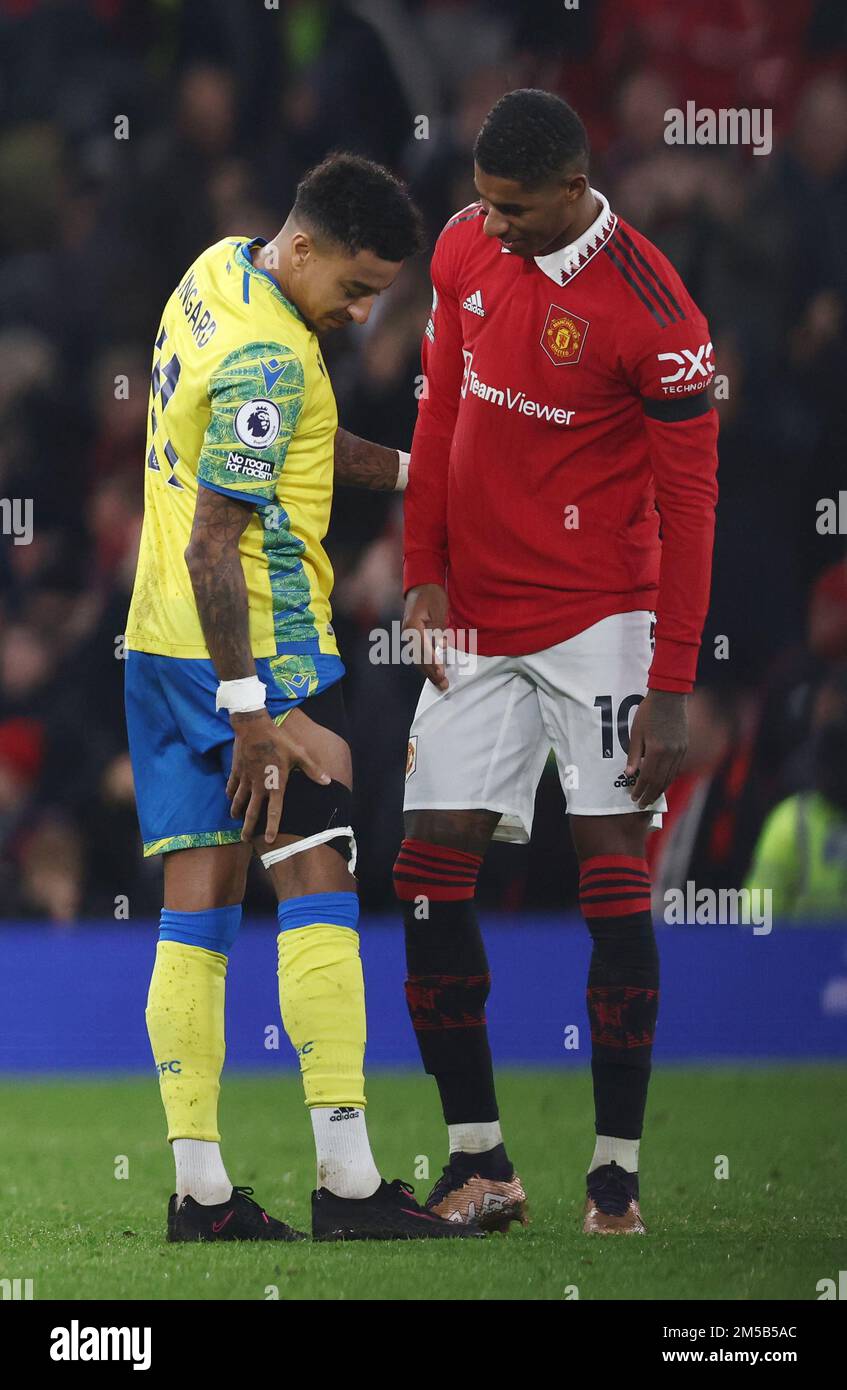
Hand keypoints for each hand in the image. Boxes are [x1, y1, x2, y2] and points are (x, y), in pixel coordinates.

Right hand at [227, 706, 330, 842]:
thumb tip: (327, 781)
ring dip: (237, 812)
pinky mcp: (236, 771)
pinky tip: (230, 799)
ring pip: (239, 801)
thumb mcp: (299, 753)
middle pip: (251, 812)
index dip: (272, 827)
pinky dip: (230, 794)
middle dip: (248, 828)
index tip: (269, 841)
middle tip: (245, 839)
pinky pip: (232, 786)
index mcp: (275, 784)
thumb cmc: (278, 740)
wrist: (253, 726)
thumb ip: (312, 770)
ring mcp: (245, 779)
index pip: (274, 811)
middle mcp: (258, 786)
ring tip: (235, 820)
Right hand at [402, 583, 449, 690]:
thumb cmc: (432, 594)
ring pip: (418, 658)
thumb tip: (442, 645)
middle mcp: (408, 632)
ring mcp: (409, 636)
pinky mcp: (414, 637)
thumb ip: (439, 629)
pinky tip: (436, 674)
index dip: (432, 661)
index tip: (441, 672)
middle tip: (443, 684)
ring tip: (441, 684)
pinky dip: (428, 665)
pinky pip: (420, 654)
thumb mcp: (439, 609)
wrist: (422, 585)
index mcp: (412, 625)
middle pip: (419, 657)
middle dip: (431, 672)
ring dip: (430, 672)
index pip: (423, 648)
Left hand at [625, 690, 687, 809]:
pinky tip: (662, 783)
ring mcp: (679, 751)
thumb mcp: (635, 732)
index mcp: (656, 750)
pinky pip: (676, 768)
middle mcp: (670, 754)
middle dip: (650, 794)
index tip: (634, 798)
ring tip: (651, 798)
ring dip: (660, 789)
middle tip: (642, 804)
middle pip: (660, 781)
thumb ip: (633, 755)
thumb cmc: (648, 712)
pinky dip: (668, 779)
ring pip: (670, 776)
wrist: (669, 696)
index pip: (648, 777)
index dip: (640, 790)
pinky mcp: (684, 747)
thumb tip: (629, 774)